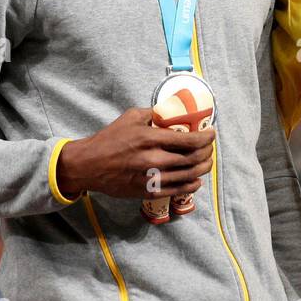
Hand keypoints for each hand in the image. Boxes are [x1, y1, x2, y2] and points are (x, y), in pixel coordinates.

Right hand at [56, 107, 213, 200]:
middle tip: (210, 147)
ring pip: (188, 176)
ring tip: (207, 162)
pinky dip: (191, 185)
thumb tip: (174, 108)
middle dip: (207, 152)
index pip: (189, 141)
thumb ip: (154, 113)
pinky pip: (177, 190)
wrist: (88, 165)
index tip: (212, 133)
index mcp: (150, 138)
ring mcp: (151, 178)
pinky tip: (196, 179)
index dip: (206, 138)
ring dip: (203, 168)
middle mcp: (153, 159)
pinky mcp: (147, 191)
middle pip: (193, 159)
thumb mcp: (131, 117)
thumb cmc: (109, 139)